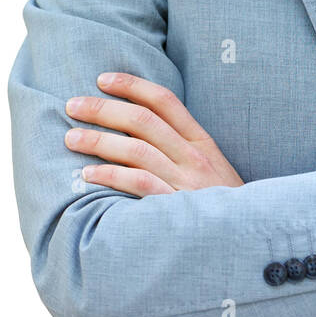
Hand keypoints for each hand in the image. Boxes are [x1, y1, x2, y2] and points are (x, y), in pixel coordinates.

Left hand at [64, 72, 244, 195]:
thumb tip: (135, 128)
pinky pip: (137, 184)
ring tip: (71, 138)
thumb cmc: (219, 204)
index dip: (132, 85)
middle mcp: (193, 157)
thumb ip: (181, 147)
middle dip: (103, 109)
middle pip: (143, 121)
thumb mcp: (211, 168)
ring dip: (98, 141)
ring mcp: (185, 182)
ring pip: (135, 150)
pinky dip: (110, 175)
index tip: (102, 79)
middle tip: (72, 105)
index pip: (165, 101)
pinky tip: (88, 173)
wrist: (244, 237)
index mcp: (202, 142)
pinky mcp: (174, 208)